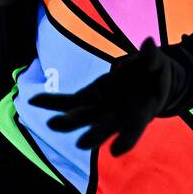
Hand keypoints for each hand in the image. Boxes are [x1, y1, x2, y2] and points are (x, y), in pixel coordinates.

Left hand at [29, 36, 182, 155]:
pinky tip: (33, 101)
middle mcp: (116, 117)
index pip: (133, 130)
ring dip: (66, 122)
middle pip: (102, 129)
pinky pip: (68, 102)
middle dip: (92, 136)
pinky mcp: (87, 98)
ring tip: (51, 123)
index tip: (116, 150)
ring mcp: (99, 109)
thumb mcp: (159, 66)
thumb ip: (152, 58)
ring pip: (81, 118)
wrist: (146, 83)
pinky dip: (51, 102)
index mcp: (139, 114)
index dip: (126, 140)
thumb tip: (148, 43)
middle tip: (81, 144)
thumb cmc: (156, 77)